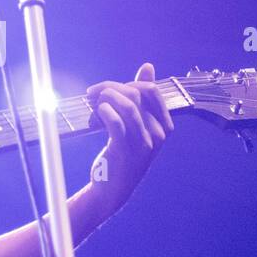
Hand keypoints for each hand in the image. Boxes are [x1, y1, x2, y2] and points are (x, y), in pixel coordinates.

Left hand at [83, 62, 172, 215]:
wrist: (112, 189)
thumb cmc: (124, 153)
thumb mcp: (137, 125)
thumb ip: (142, 97)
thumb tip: (148, 66)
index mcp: (164, 125)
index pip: (151, 90)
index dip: (127, 84)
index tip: (108, 91)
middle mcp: (158, 134)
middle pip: (135, 95)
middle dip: (110, 88)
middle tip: (92, 94)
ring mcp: (143, 143)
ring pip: (127, 105)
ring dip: (104, 99)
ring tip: (92, 105)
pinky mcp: (124, 151)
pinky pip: (115, 122)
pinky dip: (102, 113)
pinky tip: (94, 117)